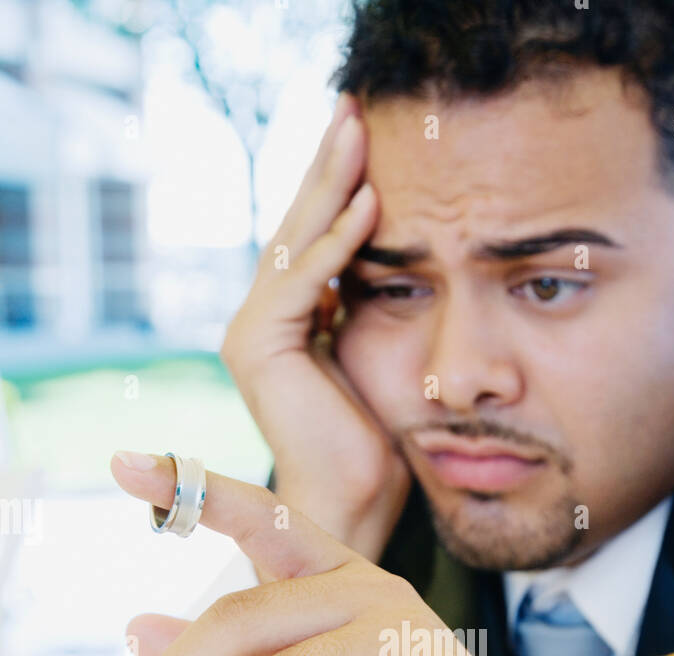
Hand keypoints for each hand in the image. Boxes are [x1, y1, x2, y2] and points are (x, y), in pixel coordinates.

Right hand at [220, 92, 410, 560]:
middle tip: (353, 107)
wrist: (354, 503)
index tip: (369, 134)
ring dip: (331, 184)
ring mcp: (253, 331)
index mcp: (286, 321)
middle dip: (329, 166)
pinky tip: (370, 203)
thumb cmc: (378, 445)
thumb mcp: (377, 353)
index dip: (339, 184)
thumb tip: (392, 255)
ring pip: (296, 242)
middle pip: (299, 228)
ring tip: (358, 132)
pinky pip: (304, 282)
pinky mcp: (260, 346)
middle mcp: (260, 320)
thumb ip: (366, 304)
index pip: (314, 238)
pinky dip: (338, 243)